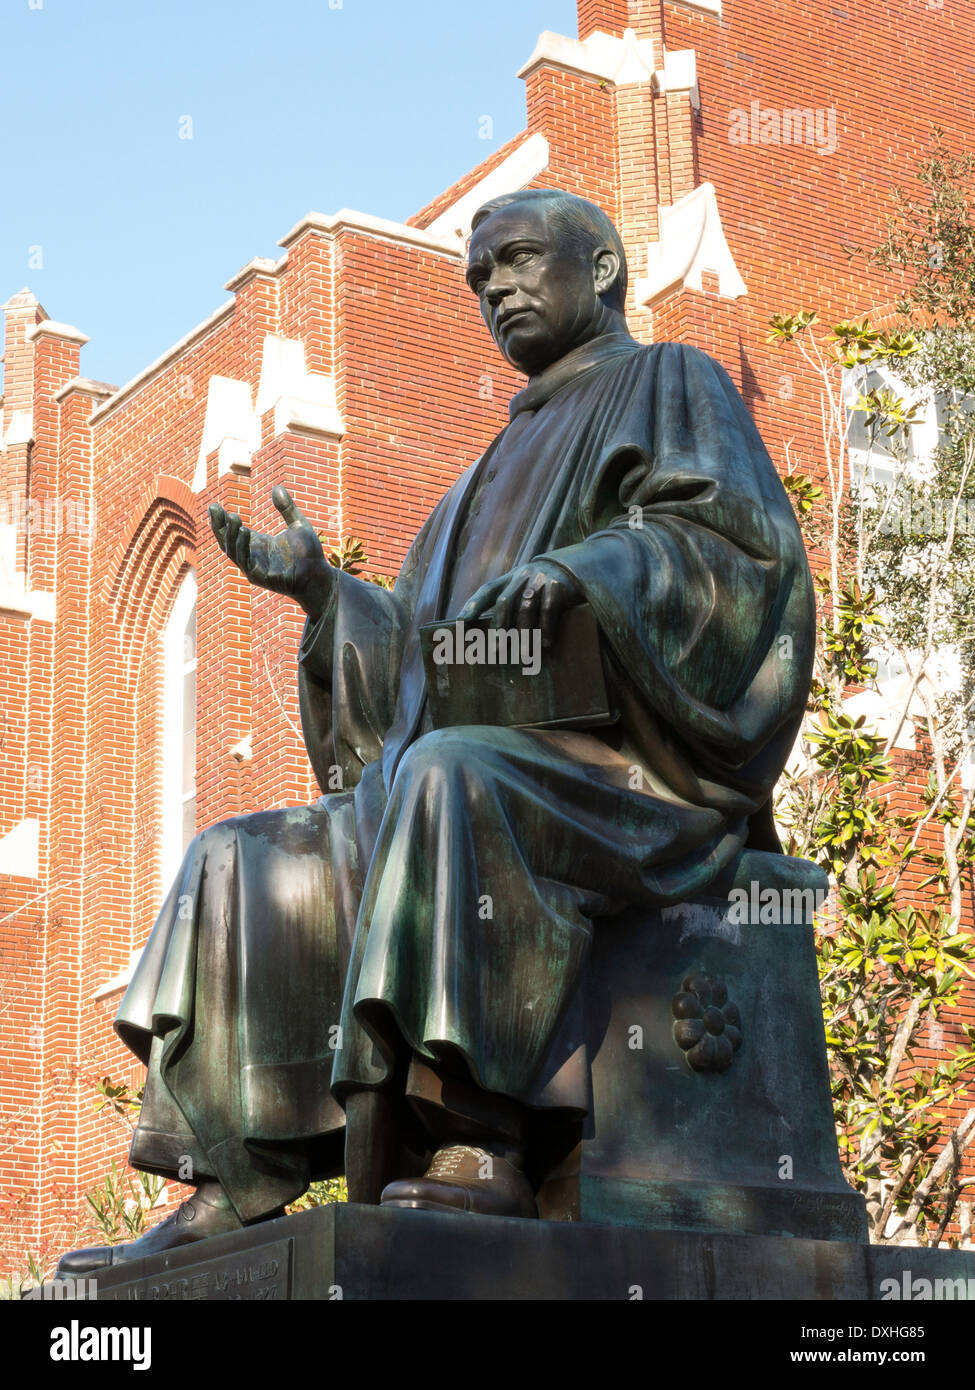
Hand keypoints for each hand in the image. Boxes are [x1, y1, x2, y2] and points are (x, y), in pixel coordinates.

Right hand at [209, 486, 333, 621]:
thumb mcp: (298, 524)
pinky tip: (244, 531)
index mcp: (258, 544)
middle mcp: (252, 555)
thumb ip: (286, 508)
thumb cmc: (310, 554)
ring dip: (231, 534)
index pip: (233, 531)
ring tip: (233, 517)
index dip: (222, 520)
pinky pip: (245, 561)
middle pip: (227, 540)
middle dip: (219, 525)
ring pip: (233, 550)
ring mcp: (253, 567)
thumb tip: (277, 487)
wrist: (319, 575)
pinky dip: (242, 546)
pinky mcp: (258, 577)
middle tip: (214, 508)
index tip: (214, 506)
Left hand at [457, 560, 582, 647]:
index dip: (472, 607)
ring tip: (523, 655)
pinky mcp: (558, 585)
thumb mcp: (521, 589)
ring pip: (527, 608)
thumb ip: (507, 605)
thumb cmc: (539, 587)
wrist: (570, 569)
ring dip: (524, 634)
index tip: (459, 625)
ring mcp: (539, 580)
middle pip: (505, 602)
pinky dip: (546, 628)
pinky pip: (549, 609)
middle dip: (499, 627)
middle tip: (496, 651)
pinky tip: (545, 644)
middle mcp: (521, 577)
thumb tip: (493, 637)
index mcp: (508, 579)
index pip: (486, 592)